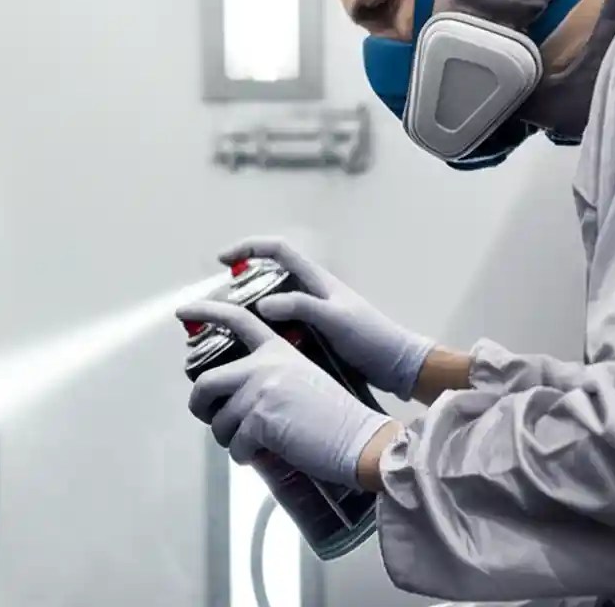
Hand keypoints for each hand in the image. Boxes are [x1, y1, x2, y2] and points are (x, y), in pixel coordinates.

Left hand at [177, 299, 393, 488]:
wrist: (360, 439)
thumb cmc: (335, 416)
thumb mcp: (304, 378)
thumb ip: (270, 376)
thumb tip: (236, 395)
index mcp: (278, 350)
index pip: (236, 319)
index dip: (206, 311)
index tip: (182, 311)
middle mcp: (265, 366)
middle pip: (206, 383)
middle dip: (200, 406)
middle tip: (207, 417)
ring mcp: (261, 392)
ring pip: (218, 422)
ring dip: (228, 439)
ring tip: (248, 444)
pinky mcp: (260, 421)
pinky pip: (235, 445)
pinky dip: (243, 456)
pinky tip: (258, 456)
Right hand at [220, 236, 434, 400]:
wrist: (398, 367)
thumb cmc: (372, 339)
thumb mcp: (336, 320)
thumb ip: (301, 307)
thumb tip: (263, 304)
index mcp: (318, 281)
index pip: (277, 251)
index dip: (248, 248)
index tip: (222, 260)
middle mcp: (312, 293)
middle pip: (268, 278)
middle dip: (239, 285)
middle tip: (216, 305)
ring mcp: (313, 315)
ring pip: (271, 306)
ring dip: (247, 314)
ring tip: (224, 332)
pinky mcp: (314, 336)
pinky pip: (279, 328)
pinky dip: (262, 335)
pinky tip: (249, 353)